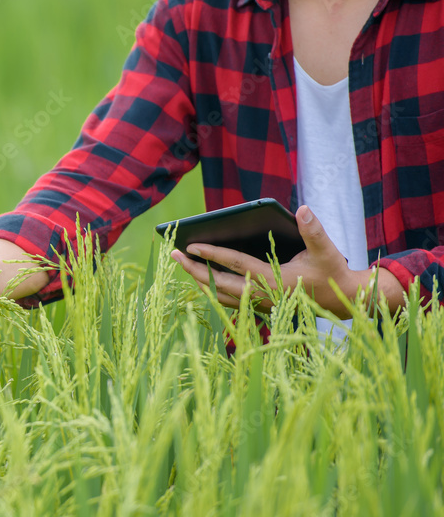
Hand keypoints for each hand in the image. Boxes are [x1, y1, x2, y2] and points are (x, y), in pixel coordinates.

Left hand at [169, 205, 402, 318]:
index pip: (235, 265)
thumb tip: (303, 209)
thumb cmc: (332, 272)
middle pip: (219, 284)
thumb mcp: (327, 250)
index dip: (212, 255)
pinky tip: (202, 277)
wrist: (343, 301)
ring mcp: (258, 304)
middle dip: (194, 269)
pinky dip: (212, 289)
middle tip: (173, 255)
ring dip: (200, 280)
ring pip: (220, 295)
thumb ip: (313, 230)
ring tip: (183, 265)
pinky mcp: (259, 307)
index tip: (190, 245)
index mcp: (274, 280)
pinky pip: (228, 300)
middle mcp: (261, 295)